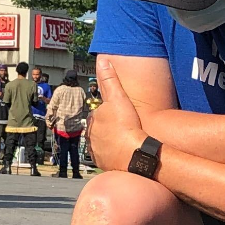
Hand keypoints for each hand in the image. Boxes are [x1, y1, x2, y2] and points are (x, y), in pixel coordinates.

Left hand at [86, 57, 145, 173]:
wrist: (134, 154)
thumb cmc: (127, 126)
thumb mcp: (119, 97)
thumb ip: (110, 80)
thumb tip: (102, 61)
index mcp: (92, 120)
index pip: (99, 113)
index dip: (110, 113)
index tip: (120, 115)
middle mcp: (90, 136)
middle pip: (100, 129)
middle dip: (110, 128)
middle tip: (125, 128)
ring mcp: (96, 151)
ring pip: (103, 143)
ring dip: (112, 142)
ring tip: (126, 140)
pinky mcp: (104, 163)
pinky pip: (108, 157)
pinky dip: (114, 154)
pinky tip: (124, 152)